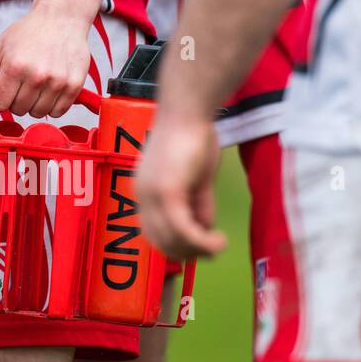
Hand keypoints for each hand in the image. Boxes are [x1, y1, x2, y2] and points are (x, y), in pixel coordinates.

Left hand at [0, 6, 91, 118]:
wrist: (62, 18)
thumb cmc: (28, 32)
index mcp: (14, 67)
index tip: (4, 83)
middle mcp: (37, 76)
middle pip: (18, 111)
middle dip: (16, 99)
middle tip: (21, 81)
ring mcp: (58, 82)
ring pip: (38, 114)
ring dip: (34, 104)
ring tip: (36, 83)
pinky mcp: (75, 86)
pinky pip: (58, 112)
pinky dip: (53, 105)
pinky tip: (50, 87)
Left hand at [138, 113, 226, 259]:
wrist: (188, 109)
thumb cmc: (194, 134)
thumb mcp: (197, 177)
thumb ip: (198, 203)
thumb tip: (204, 228)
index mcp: (145, 192)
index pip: (153, 232)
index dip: (176, 245)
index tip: (198, 246)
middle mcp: (142, 196)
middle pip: (160, 242)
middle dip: (187, 252)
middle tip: (212, 249)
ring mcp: (152, 195)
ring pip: (171, 240)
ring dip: (197, 249)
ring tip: (219, 245)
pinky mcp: (167, 191)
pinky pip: (182, 228)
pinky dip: (201, 241)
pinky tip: (218, 241)